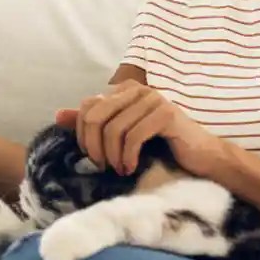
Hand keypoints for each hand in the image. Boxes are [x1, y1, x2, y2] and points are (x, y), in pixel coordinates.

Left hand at [54, 80, 229, 177]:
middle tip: (103, 166)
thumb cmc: (162, 147)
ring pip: (114, 128)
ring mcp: (153, 99)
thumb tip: (58, 115)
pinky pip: (134, 135)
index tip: (94, 157)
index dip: (83, 135)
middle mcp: (138, 89)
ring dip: (112, 156)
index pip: (87, 107)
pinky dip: (127, 156)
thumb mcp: (122, 136)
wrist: (201, 157)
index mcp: (125, 90)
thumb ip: (93, 124)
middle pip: (96, 115)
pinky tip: (131, 168)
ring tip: (119, 170)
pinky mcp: (166, 114)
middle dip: (94, 146)